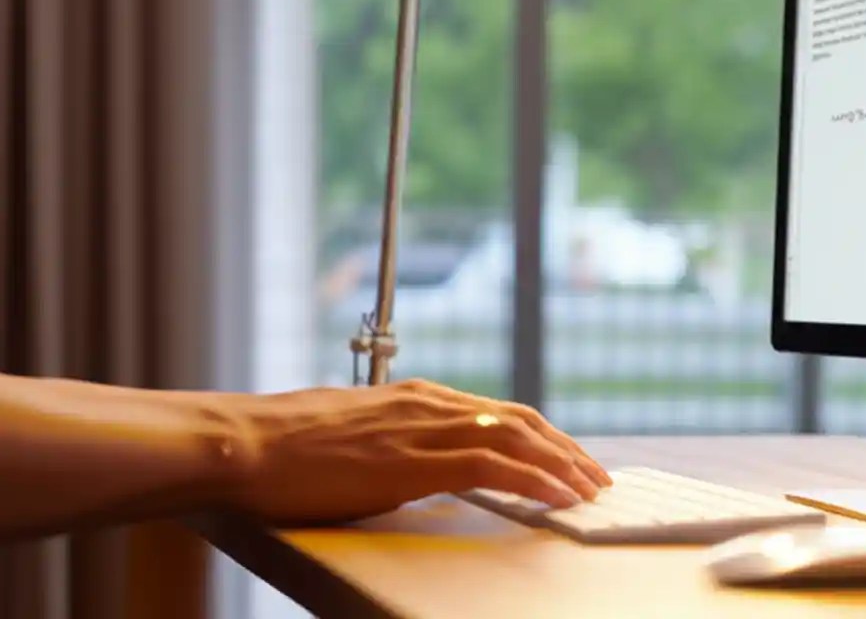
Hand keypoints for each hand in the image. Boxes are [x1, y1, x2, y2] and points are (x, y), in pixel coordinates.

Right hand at [227, 379, 611, 524]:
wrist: (244, 444)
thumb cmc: (283, 446)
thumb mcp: (352, 435)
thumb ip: (393, 443)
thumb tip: (414, 465)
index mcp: (416, 397)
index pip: (497, 411)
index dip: (540, 435)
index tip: (567, 457)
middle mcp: (428, 403)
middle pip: (518, 419)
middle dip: (564, 448)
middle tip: (594, 476)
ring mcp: (422, 428)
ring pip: (515, 437)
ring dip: (560, 464)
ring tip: (590, 489)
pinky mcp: (411, 459)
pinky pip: (491, 466)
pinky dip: (532, 480)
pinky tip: (556, 496)